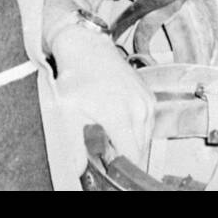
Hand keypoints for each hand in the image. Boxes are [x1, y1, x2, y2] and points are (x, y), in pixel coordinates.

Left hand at [51, 25, 154, 162]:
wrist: (86, 46)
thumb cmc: (76, 75)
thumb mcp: (68, 112)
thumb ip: (74, 146)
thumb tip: (78, 170)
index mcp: (121, 115)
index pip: (131, 157)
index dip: (120, 168)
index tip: (109, 170)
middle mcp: (139, 109)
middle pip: (139, 151)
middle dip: (123, 157)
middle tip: (105, 151)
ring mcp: (147, 102)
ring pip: (145, 139)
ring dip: (130, 144)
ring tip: (110, 134)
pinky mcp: (149, 96)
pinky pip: (147, 124)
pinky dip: (136, 130)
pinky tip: (119, 121)